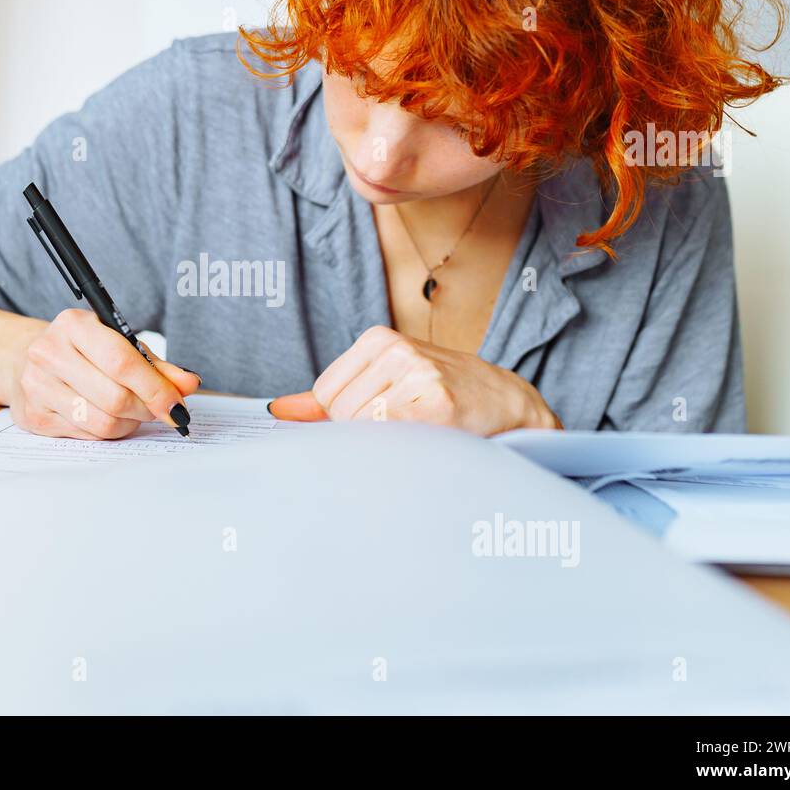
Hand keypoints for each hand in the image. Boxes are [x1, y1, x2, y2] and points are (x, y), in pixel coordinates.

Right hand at [12, 308, 200, 438]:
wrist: (22, 357)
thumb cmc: (81, 349)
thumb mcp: (117, 343)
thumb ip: (155, 365)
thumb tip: (188, 384)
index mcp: (74, 324)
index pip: (122, 363)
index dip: (156, 389)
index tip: (178, 406)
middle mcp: (49, 352)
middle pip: (115, 397)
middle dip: (146, 409)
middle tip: (159, 410)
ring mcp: (36, 386)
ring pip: (102, 422)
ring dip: (129, 423)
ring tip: (132, 412)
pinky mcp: (33, 416)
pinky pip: (86, 435)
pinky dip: (108, 431)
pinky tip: (107, 417)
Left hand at [268, 325, 560, 435]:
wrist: (511, 405)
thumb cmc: (443, 397)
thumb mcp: (386, 383)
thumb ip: (329, 398)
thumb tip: (278, 410)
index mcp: (377, 339)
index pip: (326, 396)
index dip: (351, 417)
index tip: (388, 413)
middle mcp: (394, 349)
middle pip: (341, 413)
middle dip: (369, 431)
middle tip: (411, 424)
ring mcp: (416, 373)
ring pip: (362, 429)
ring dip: (389, 443)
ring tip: (423, 430)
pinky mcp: (435, 403)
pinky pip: (389, 440)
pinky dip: (404, 451)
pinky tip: (431, 439)